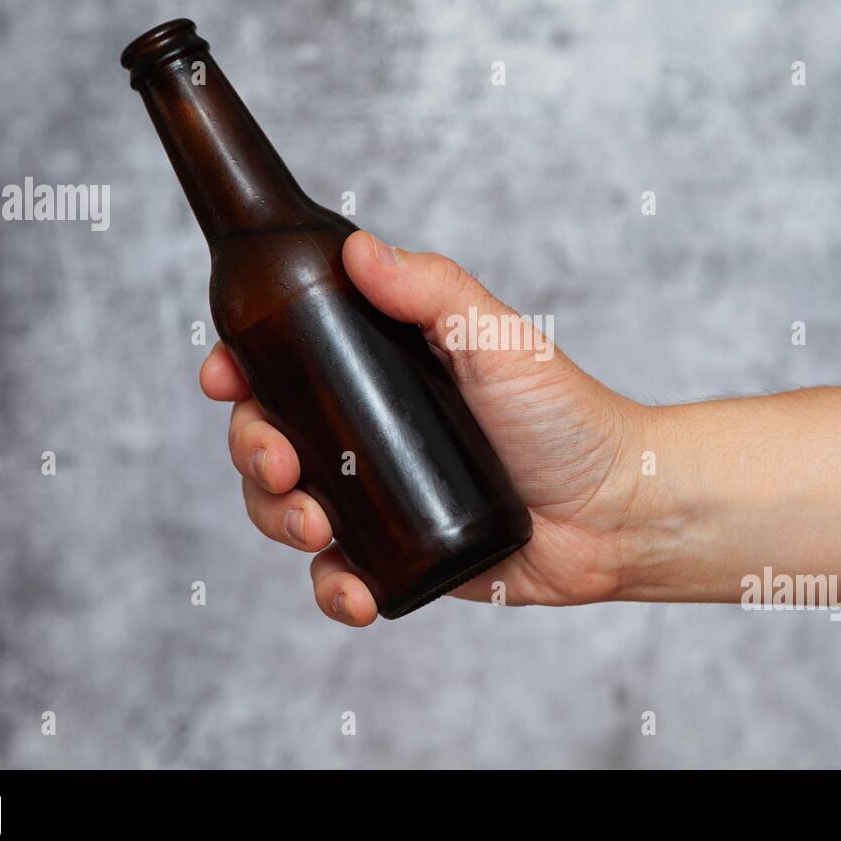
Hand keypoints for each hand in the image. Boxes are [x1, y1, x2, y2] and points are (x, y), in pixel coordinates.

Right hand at [200, 231, 648, 625]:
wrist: (616, 509)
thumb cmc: (566, 414)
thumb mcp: (497, 339)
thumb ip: (433, 289)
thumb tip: (358, 249)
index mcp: (380, 371)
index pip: (285, 363)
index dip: (240, 369)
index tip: (224, 375)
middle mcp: (369, 431)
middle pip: (270, 437)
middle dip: (253, 452)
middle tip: (282, 465)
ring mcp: (379, 495)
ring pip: (287, 508)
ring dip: (277, 520)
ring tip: (314, 527)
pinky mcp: (399, 555)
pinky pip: (338, 574)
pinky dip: (330, 587)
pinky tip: (350, 590)